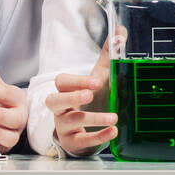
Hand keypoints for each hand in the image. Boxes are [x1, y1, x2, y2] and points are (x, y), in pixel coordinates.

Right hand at [45, 26, 124, 156]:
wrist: (85, 129)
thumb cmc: (91, 100)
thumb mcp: (99, 77)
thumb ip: (109, 56)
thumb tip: (120, 31)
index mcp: (65, 90)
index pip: (61, 82)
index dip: (76, 82)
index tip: (96, 82)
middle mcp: (60, 109)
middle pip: (54, 101)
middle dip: (72, 98)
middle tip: (90, 96)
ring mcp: (64, 127)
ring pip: (71, 122)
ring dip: (94, 118)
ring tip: (114, 117)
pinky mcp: (73, 142)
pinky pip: (82, 140)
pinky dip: (98, 136)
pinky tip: (113, 132)